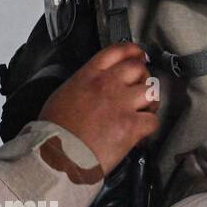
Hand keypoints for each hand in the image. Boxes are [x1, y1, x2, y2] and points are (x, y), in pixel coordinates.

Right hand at [38, 42, 159, 174]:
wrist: (58, 155)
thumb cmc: (53, 132)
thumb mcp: (61, 96)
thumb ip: (81, 86)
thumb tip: (90, 91)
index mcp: (88, 76)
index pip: (117, 52)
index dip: (133, 51)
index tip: (139, 55)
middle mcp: (107, 85)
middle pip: (138, 68)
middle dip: (143, 78)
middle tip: (140, 89)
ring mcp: (121, 105)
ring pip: (151, 92)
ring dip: (150, 101)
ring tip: (144, 111)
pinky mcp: (131, 127)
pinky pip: (153, 120)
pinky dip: (150, 126)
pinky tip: (141, 132)